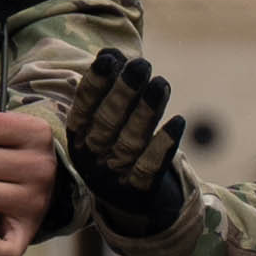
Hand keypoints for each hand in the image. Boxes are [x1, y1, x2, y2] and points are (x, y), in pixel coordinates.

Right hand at [61, 48, 196, 238]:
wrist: (129, 202)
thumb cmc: (116, 144)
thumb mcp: (106, 119)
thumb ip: (108, 85)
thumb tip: (110, 53)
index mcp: (78, 138)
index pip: (83, 109)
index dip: (95, 84)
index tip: (108, 59)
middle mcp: (91, 159)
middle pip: (108, 124)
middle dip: (124, 92)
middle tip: (141, 65)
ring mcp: (114, 177)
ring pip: (130, 142)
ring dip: (146, 113)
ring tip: (161, 84)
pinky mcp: (139, 192)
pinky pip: (151, 168)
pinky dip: (163, 146)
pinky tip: (178, 122)